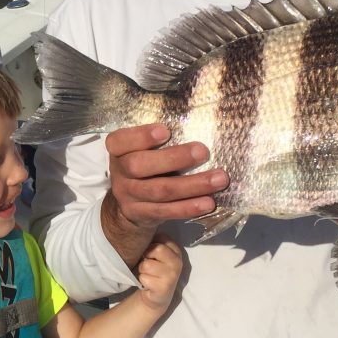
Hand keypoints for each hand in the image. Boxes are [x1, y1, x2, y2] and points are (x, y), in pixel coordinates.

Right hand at [102, 123, 227, 265]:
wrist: (129, 204)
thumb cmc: (145, 163)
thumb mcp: (142, 148)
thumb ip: (159, 139)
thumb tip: (199, 123)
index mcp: (118, 149)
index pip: (120, 141)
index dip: (141, 136)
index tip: (165, 131)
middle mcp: (119, 172)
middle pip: (140, 166)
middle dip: (174, 158)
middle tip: (203, 152)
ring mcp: (128, 195)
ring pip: (159, 191)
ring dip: (192, 185)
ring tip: (219, 179)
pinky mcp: (140, 214)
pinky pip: (166, 211)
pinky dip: (188, 207)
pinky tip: (208, 202)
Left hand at [136, 235, 182, 311]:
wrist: (155, 296)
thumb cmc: (153, 271)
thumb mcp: (155, 254)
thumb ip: (153, 243)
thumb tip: (141, 232)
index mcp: (175, 250)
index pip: (161, 237)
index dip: (151, 244)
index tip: (151, 253)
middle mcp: (177, 261)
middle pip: (156, 249)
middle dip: (146, 256)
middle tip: (148, 264)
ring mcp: (172, 275)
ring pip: (147, 265)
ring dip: (142, 270)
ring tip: (148, 274)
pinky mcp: (165, 287)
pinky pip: (144, 278)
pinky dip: (142, 280)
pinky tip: (148, 284)